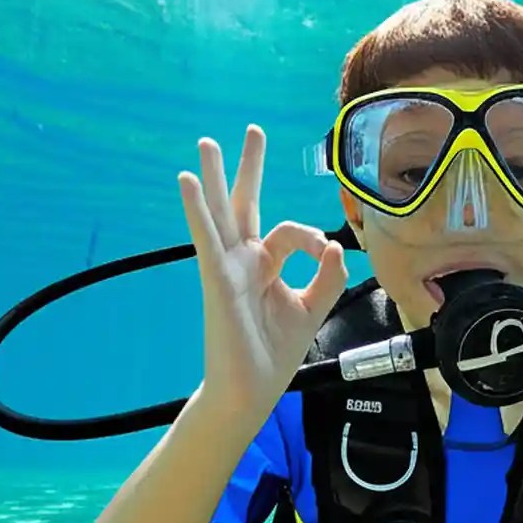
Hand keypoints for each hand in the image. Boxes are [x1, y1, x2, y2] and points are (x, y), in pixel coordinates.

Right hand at [178, 125, 347, 411]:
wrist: (251, 391)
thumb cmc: (273, 355)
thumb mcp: (312, 309)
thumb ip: (327, 277)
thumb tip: (335, 245)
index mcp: (266, 267)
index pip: (288, 233)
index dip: (311, 238)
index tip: (327, 255)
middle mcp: (244, 261)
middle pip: (244, 204)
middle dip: (249, 168)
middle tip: (253, 131)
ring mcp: (228, 267)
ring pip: (221, 213)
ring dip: (214, 176)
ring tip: (206, 144)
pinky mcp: (217, 278)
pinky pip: (206, 237)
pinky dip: (196, 209)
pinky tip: (187, 182)